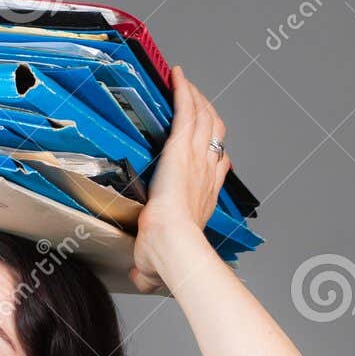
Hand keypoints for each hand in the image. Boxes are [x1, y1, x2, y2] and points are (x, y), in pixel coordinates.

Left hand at [130, 64, 231, 293]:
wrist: (173, 245)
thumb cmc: (168, 258)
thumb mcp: (156, 265)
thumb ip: (147, 271)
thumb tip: (139, 281)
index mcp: (204, 197)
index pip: (216, 166)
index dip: (213, 153)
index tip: (207, 145)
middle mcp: (206, 173)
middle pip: (214, 134)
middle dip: (207, 114)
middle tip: (196, 101)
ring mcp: (197, 157)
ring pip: (204, 117)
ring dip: (196, 98)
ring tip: (186, 85)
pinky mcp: (182, 147)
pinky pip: (187, 109)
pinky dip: (184, 89)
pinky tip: (176, 74)